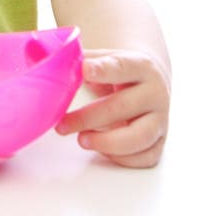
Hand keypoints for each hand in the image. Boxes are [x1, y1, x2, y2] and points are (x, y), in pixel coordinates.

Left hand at [55, 49, 170, 167]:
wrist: (150, 82)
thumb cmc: (119, 70)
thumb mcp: (105, 57)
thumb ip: (84, 59)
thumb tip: (55, 63)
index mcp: (141, 66)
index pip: (123, 67)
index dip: (103, 69)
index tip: (84, 70)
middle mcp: (155, 92)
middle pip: (123, 107)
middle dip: (89, 117)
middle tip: (62, 124)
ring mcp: (160, 119)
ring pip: (140, 137)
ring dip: (107, 142)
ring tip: (81, 140)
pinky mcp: (160, 141)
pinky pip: (145, 156)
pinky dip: (122, 157)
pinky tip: (101, 149)